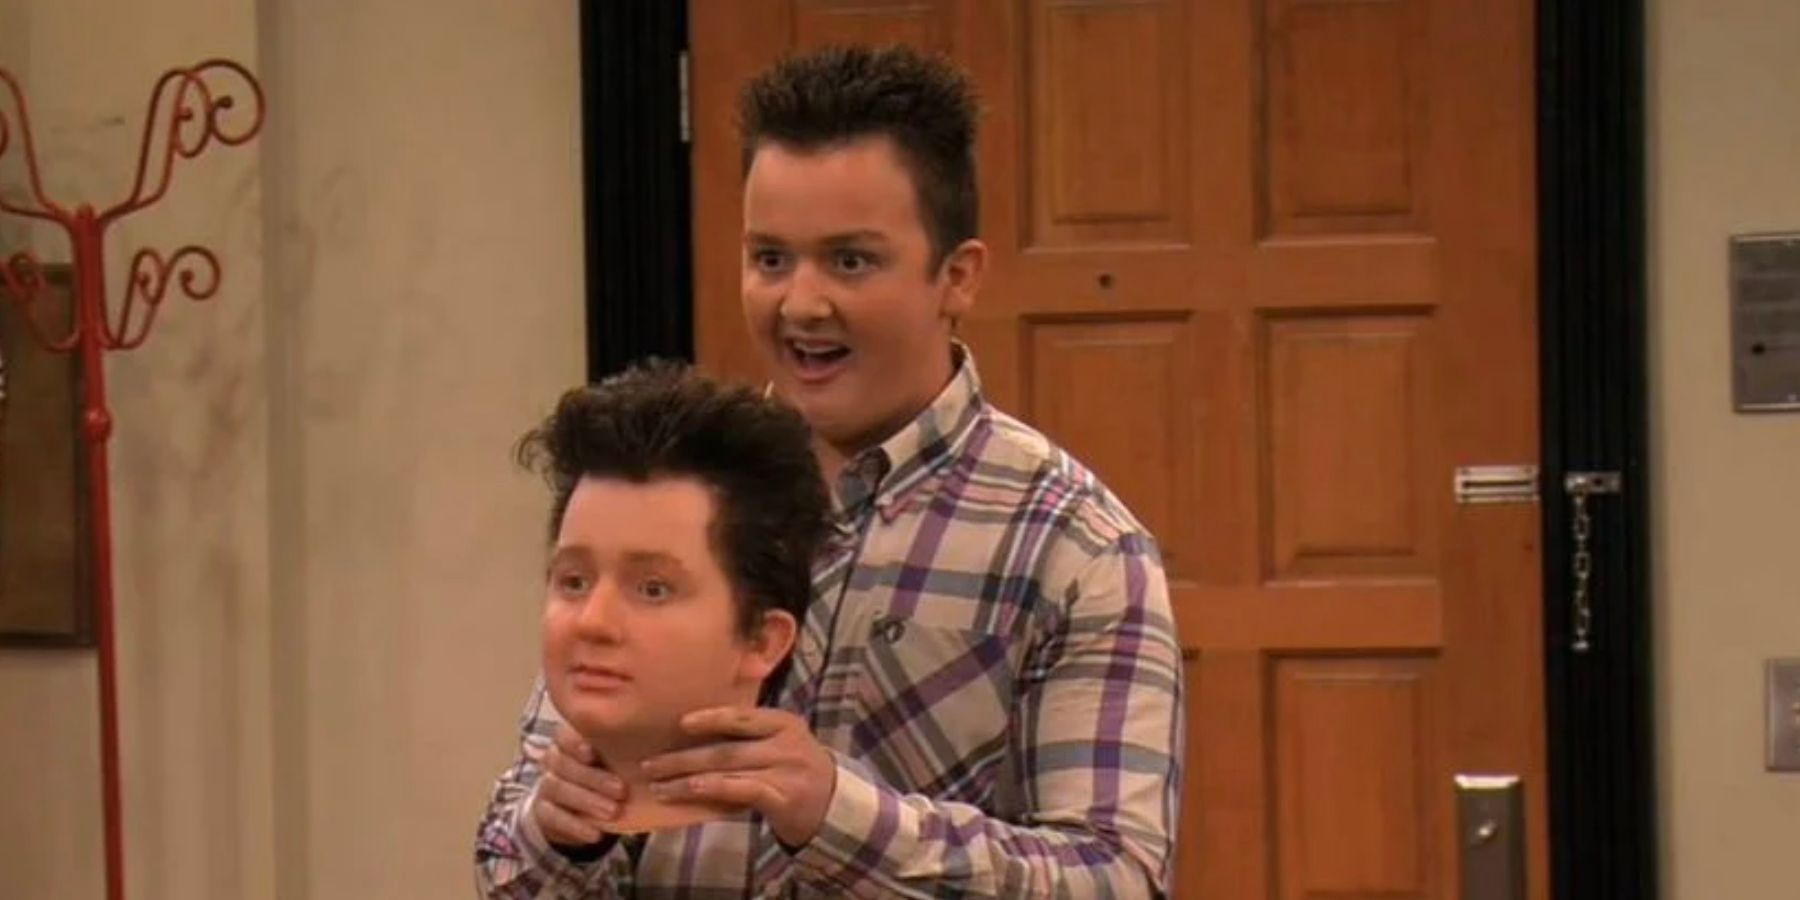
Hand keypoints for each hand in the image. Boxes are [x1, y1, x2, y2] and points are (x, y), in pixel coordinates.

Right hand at [530, 724, 628, 846]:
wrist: (582, 808)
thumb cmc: (608, 773)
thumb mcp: (617, 758)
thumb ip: (629, 749)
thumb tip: (660, 738)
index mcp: (570, 740)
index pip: (565, 735)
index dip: (575, 743)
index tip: (593, 752)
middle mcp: (553, 759)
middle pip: (563, 763)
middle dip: (593, 778)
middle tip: (621, 790)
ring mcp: (546, 785)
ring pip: (557, 788)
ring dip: (586, 801)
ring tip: (613, 812)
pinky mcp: (543, 812)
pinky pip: (553, 817)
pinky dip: (575, 826)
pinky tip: (595, 833)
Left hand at [640, 707, 836, 846]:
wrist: (834, 804)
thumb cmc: (796, 769)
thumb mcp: (781, 742)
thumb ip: (750, 735)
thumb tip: (695, 733)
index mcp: (783, 722)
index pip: (741, 716)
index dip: (710, 718)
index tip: (680, 723)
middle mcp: (785, 743)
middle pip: (725, 747)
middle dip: (683, 757)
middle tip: (650, 764)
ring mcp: (786, 770)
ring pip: (727, 770)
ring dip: (688, 779)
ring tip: (659, 785)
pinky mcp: (783, 797)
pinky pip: (742, 790)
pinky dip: (714, 789)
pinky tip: (692, 792)